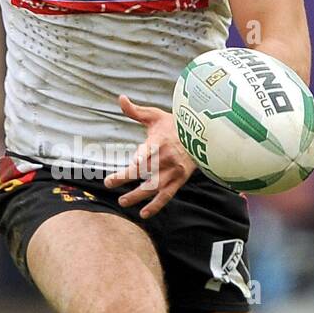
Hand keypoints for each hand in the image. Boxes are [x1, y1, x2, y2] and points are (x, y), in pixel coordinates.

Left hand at [104, 94, 195, 217]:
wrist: (203, 135)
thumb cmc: (174, 124)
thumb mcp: (155, 115)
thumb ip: (135, 111)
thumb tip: (120, 98)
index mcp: (160, 141)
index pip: (147, 152)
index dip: (138, 159)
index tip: (128, 165)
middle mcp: (167, 158)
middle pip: (146, 172)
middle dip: (127, 179)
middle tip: (110, 183)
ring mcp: (173, 171)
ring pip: (154, 187)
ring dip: (138, 196)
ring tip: (122, 201)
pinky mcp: (179, 180)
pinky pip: (167, 196)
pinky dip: (156, 206)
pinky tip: (143, 214)